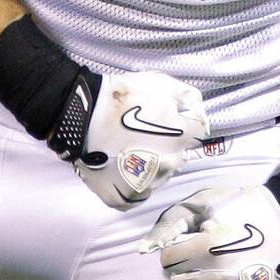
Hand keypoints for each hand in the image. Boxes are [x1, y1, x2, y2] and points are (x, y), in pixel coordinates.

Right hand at [73, 71, 209, 208]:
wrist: (80, 114)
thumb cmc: (120, 97)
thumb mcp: (161, 82)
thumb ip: (187, 95)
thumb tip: (195, 108)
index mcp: (179, 137)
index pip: (198, 131)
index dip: (186, 119)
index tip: (171, 115)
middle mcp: (167, 165)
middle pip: (179, 155)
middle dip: (169, 143)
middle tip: (145, 130)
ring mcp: (145, 184)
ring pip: (159, 175)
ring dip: (151, 164)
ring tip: (129, 146)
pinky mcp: (123, 198)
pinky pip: (137, 195)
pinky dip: (132, 184)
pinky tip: (122, 166)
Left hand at [140, 184, 279, 279]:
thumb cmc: (244, 206)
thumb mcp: (206, 201)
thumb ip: (171, 223)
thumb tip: (144, 247)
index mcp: (211, 247)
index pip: (167, 261)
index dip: (175, 248)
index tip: (189, 241)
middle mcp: (225, 277)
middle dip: (184, 267)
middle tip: (203, 253)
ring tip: (216, 265)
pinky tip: (228, 279)